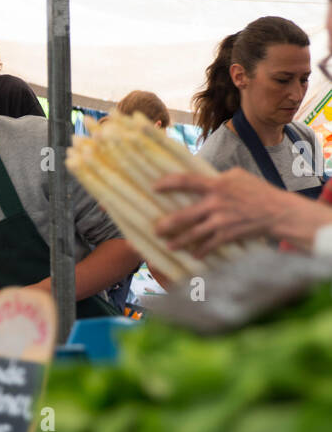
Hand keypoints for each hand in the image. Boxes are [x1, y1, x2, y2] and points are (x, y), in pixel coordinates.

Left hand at [154, 169, 289, 254]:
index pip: (186, 181)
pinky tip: (193, 255)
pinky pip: (208, 246)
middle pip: (183, 216)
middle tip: (155, 229)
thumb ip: (217, 179)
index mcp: (217, 184)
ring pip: (192, 235)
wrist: (277, 211)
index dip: (167, 183)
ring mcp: (221, 221)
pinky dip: (200, 251)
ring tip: (168, 246)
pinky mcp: (227, 235)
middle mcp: (215, 203)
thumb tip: (201, 179)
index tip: (154, 187)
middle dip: (166, 225)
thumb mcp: (237, 176)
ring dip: (178, 242)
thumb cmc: (257, 191)